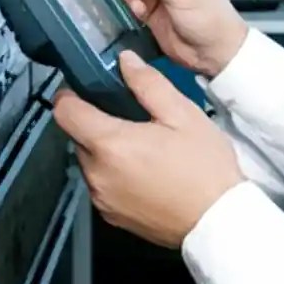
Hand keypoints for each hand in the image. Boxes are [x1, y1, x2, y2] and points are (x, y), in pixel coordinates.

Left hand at [53, 51, 244, 247]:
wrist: (219, 223)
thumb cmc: (204, 168)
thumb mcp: (183, 115)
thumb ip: (148, 83)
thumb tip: (125, 61)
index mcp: (110, 144)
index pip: (64, 112)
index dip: (70, 95)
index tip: (84, 88)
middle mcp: (97, 174)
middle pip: (77, 137)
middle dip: (95, 123)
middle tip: (128, 117)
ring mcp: (103, 199)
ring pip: (89, 162)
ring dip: (104, 151)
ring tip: (141, 146)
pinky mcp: (112, 217)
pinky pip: (101, 185)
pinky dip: (113, 174)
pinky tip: (143, 172)